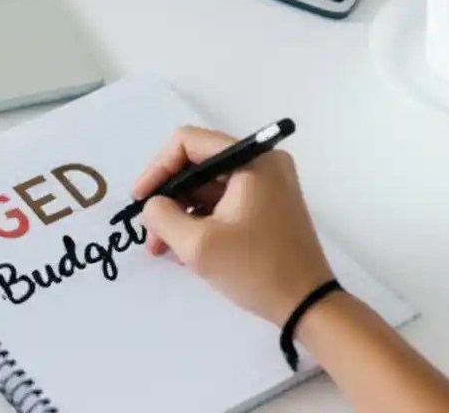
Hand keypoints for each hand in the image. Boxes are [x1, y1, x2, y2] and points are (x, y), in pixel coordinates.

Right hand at [134, 126, 333, 324]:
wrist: (307, 306)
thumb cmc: (256, 270)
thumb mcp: (199, 245)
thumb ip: (162, 217)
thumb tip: (152, 205)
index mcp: (252, 160)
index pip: (188, 142)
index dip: (157, 168)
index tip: (141, 200)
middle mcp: (262, 163)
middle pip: (197, 164)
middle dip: (168, 197)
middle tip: (150, 231)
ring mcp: (267, 185)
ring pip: (207, 186)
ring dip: (180, 213)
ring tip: (162, 247)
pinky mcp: (266, 206)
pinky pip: (222, 201)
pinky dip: (200, 220)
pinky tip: (184, 247)